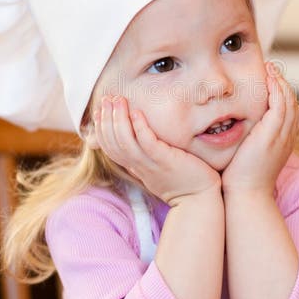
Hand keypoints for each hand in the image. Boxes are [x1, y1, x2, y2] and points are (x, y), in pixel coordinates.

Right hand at [92, 96, 220, 204]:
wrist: (199, 200)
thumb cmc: (181, 181)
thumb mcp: (156, 168)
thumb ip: (144, 156)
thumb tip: (135, 142)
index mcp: (134, 166)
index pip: (109, 147)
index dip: (101, 128)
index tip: (99, 111)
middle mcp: (139, 166)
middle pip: (113, 143)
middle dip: (106, 119)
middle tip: (106, 99)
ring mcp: (151, 164)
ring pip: (126, 142)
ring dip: (119, 119)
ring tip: (118, 100)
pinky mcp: (166, 161)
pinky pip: (148, 144)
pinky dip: (140, 128)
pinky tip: (137, 112)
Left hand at [221, 63, 298, 194]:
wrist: (246, 195)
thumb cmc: (242, 179)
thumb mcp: (249, 156)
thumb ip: (249, 141)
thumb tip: (239, 131)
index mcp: (283, 141)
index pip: (291, 112)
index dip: (284, 95)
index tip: (272, 82)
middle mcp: (287, 137)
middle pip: (293, 103)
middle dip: (283, 84)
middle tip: (272, 69)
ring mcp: (282, 136)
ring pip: (289, 101)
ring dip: (280, 82)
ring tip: (270, 69)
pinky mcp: (272, 134)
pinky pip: (280, 105)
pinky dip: (277, 89)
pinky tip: (268, 79)